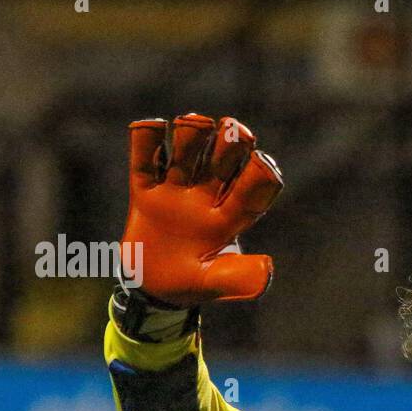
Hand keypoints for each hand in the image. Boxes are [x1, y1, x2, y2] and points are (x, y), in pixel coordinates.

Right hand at [121, 113, 283, 306]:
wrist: (152, 288)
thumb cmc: (190, 285)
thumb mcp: (212, 284)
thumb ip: (238, 279)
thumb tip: (267, 269)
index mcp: (228, 221)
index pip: (249, 194)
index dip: (259, 177)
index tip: (263, 160)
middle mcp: (205, 199)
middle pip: (221, 164)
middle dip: (229, 145)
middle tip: (234, 129)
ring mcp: (175, 192)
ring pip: (187, 155)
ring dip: (192, 136)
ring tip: (194, 121)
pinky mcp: (145, 192)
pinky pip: (144, 162)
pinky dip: (146, 141)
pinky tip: (151, 125)